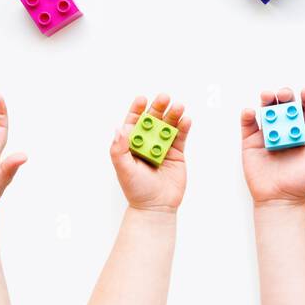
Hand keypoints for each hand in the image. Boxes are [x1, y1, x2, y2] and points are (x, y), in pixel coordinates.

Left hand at [109, 94, 190, 211]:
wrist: (156, 206)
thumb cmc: (136, 189)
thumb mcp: (123, 169)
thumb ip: (119, 149)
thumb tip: (118, 128)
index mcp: (132, 143)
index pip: (135, 122)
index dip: (138, 109)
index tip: (142, 99)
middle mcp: (148, 141)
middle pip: (154, 120)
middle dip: (158, 107)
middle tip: (164, 98)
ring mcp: (163, 146)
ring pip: (169, 125)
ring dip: (173, 114)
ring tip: (178, 106)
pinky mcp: (177, 153)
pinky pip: (181, 137)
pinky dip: (184, 127)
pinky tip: (186, 119)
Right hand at [240, 88, 304, 204]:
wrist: (279, 199)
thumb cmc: (301, 185)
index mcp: (302, 134)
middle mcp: (285, 131)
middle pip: (285, 107)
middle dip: (285, 97)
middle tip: (285, 93)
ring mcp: (268, 135)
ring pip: (267, 112)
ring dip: (267, 100)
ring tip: (267, 96)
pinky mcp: (251, 142)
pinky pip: (248, 125)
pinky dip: (247, 116)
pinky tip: (250, 112)